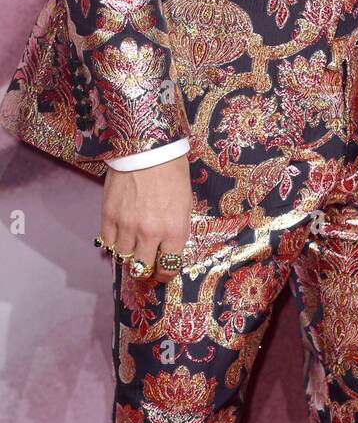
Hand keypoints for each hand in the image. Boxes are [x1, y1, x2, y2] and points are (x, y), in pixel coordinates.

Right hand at [100, 154, 191, 283]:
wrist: (148, 149)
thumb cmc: (172, 173)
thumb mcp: (185, 204)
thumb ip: (177, 231)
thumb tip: (168, 251)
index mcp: (174, 230)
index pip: (168, 268)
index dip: (165, 273)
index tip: (162, 271)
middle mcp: (150, 233)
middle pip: (142, 268)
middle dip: (145, 268)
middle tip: (146, 262)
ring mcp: (126, 225)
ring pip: (123, 258)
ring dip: (128, 254)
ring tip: (133, 245)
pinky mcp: (108, 216)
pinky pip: (107, 243)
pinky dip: (113, 242)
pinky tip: (120, 234)